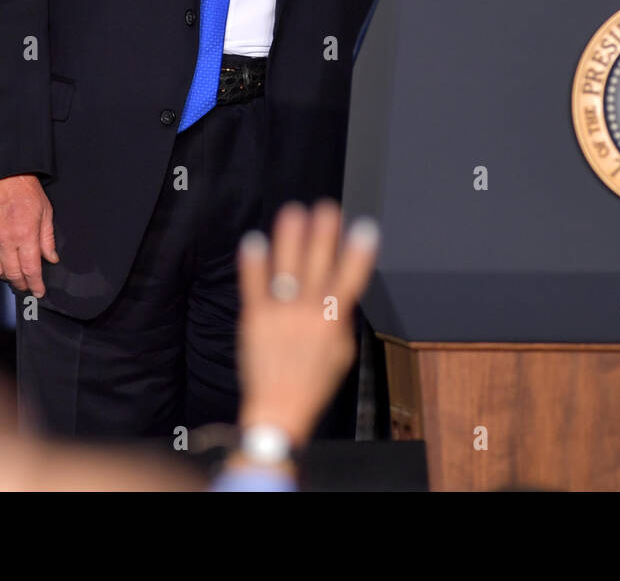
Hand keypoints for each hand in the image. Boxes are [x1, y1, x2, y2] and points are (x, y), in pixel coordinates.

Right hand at [0, 174, 57, 297]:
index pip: (31, 269)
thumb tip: (51, 257)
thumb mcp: (46, 212)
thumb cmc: (24, 190)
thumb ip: (47, 239)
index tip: (39, 291)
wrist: (1, 176)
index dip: (35, 284)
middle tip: (28, 287)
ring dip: (6, 277)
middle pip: (12, 274)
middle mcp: (5, 240)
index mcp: (25, 234)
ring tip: (15, 278)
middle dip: (22, 284)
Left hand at [235, 200, 378, 446]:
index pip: (352, 278)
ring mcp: (280, 314)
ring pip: (287, 268)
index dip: (360, 252)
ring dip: (291, 238)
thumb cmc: (313, 383)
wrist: (279, 410)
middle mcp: (308, 313)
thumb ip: (342, 319)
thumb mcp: (343, 353)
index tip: (365, 228)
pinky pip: (254, 286)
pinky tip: (254, 241)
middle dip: (325, 233)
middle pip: (319, 264)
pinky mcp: (255, 319)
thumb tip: (343, 292)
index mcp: (334, 321)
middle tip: (327, 208)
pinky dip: (253, 263)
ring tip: (294, 213)